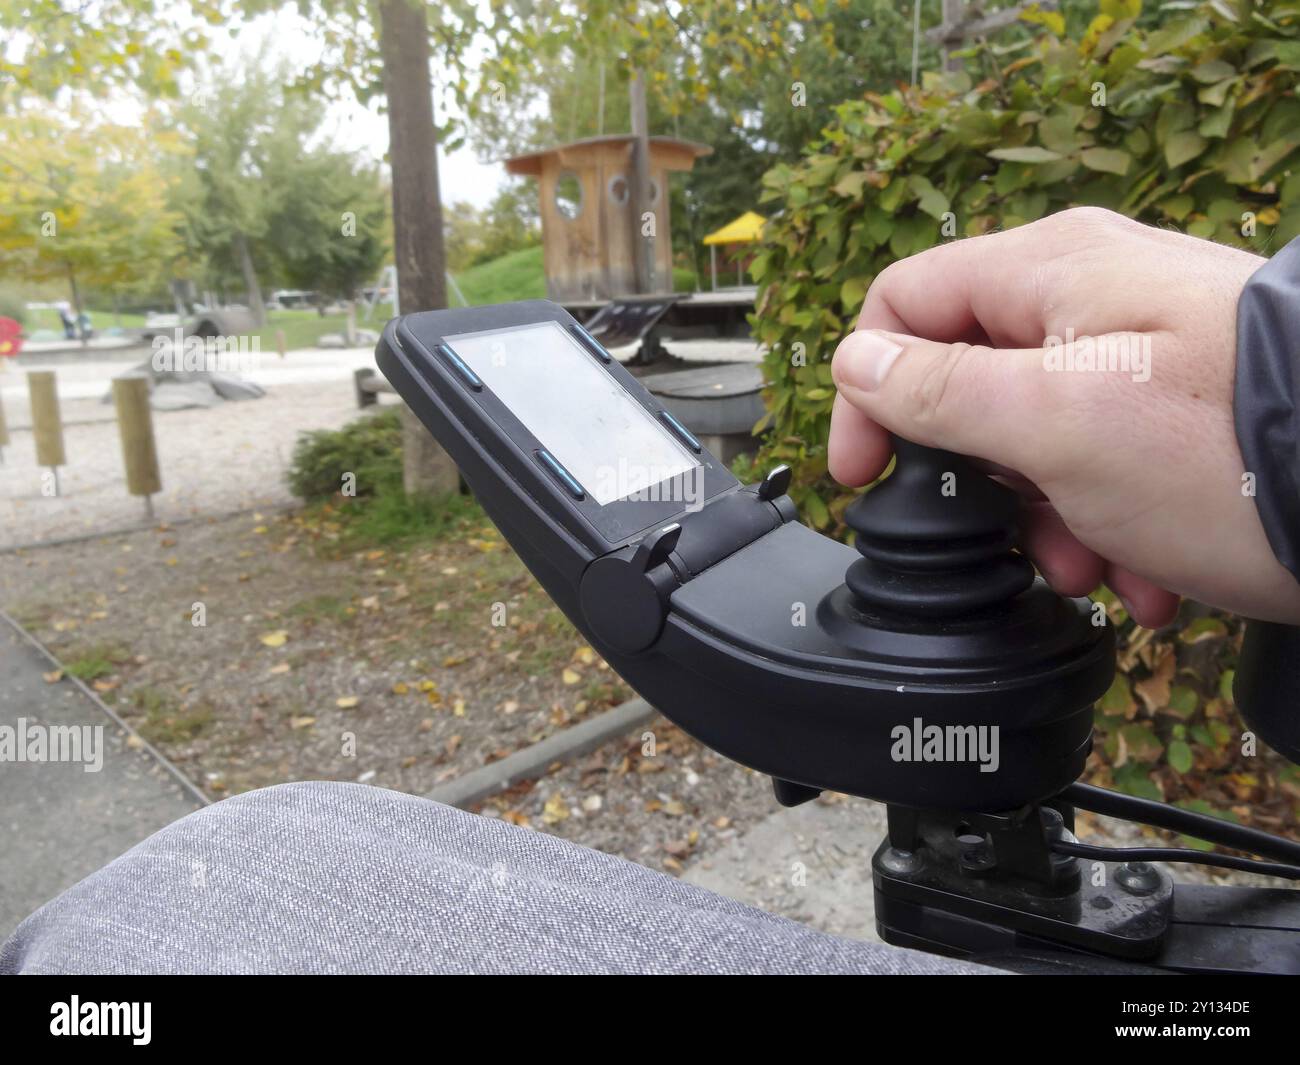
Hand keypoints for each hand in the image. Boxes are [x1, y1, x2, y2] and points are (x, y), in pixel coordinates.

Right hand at [828, 206, 1299, 625]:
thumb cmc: (1226, 453)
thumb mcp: (1052, 422)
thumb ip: (937, 390)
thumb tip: (856, 365)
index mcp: (1049, 274)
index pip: (902, 306)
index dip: (867, 389)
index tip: (863, 472)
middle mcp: (1090, 301)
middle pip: (969, 380)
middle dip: (977, 477)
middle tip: (1002, 538)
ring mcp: (1139, 356)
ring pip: (1036, 437)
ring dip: (1047, 519)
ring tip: (1092, 571)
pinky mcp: (1179, 412)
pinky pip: (1103, 462)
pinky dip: (1109, 526)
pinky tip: (1144, 576)